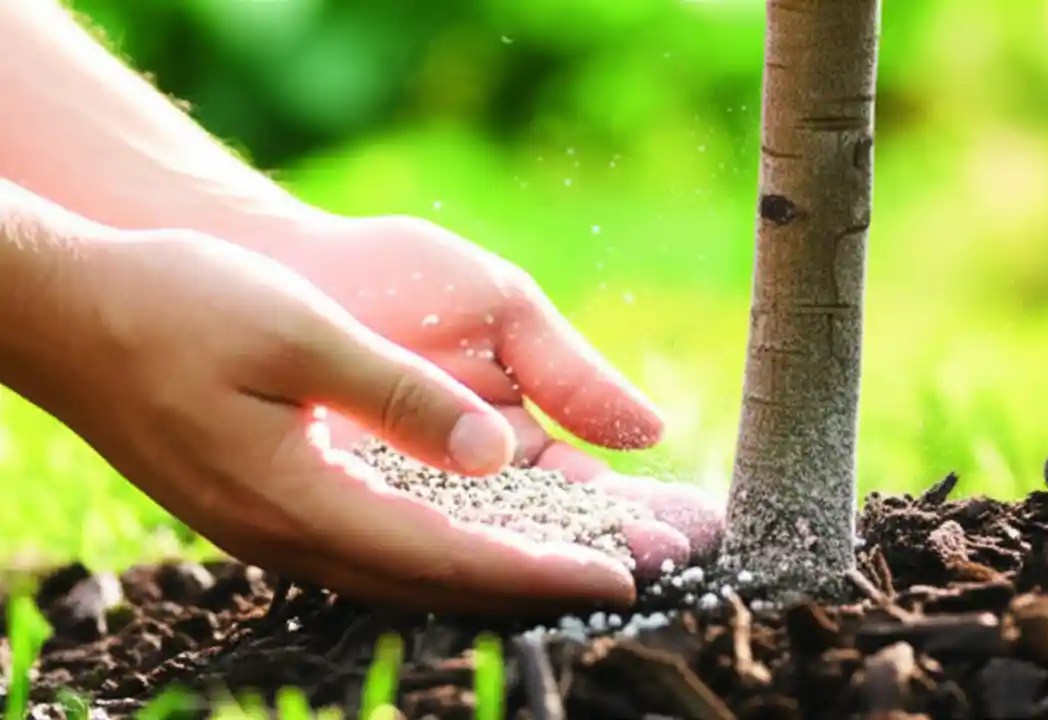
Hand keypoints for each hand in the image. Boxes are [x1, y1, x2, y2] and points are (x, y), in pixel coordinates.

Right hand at [11, 214, 646, 614]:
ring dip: (497, 573)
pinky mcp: (266, 510)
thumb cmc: (176, 305)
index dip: (543, 570)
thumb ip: (399, 397)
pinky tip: (481, 531)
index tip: (623, 572)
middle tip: (627, 578)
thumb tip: (496, 452)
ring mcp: (273, 532)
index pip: (452, 557)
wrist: (68, 315)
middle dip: (537, 585)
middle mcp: (290, 538)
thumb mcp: (298, 331)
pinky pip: (377, 549)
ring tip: (574, 561)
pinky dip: (446, 548)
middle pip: (439, 583)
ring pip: (410, 574)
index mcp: (302, 502)